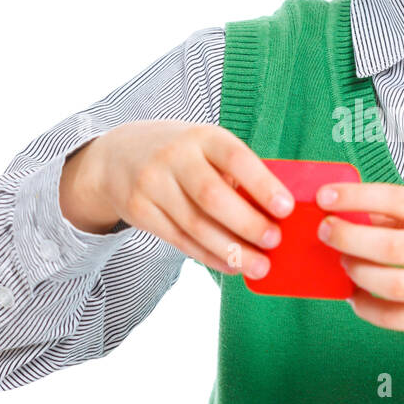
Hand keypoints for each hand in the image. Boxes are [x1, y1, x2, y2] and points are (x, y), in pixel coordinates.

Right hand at [59, 121, 295, 277]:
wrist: (117, 155)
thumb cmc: (182, 154)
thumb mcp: (206, 147)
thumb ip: (236, 173)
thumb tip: (277, 214)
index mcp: (202, 136)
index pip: (236, 158)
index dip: (262, 185)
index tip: (286, 208)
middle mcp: (174, 157)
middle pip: (213, 196)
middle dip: (247, 224)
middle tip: (274, 242)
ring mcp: (152, 184)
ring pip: (195, 225)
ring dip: (231, 250)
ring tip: (259, 266)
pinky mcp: (139, 210)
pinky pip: (179, 240)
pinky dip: (208, 257)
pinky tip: (231, 266)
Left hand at [315, 180, 403, 374]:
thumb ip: (394, 215)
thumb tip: (343, 212)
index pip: (397, 200)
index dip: (358, 197)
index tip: (326, 197)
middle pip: (392, 247)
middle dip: (350, 239)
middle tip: (326, 233)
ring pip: (395, 285)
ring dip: (359, 275)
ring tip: (344, 264)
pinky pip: (399, 319)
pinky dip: (369, 310)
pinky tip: (355, 297)